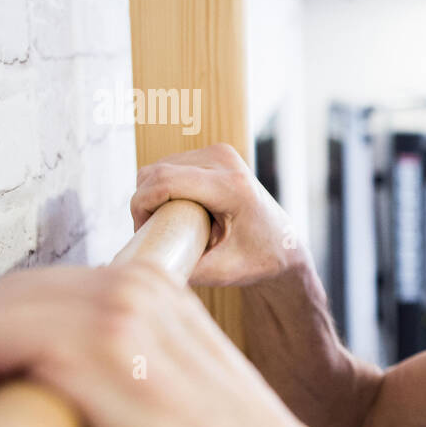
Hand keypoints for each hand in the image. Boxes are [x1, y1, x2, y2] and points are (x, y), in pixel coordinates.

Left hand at [0, 263, 349, 426]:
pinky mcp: (96, 354)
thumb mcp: (179, 379)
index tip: (3, 374)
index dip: (9, 329)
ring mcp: (118, 316)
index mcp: (160, 289)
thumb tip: (61, 378)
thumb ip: (130, 357)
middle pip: (11, 290)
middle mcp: (138, 288)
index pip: (47, 284)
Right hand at [131, 144, 302, 287]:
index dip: (141, 205)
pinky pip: (171, 167)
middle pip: (157, 172)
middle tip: (153, 234)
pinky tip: (178, 211)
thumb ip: (187, 270)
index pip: (165, 181)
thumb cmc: (259, 259)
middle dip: (144, 203)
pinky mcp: (215, 154)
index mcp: (232, 187)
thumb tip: (149, 266)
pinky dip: (164, 188)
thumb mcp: (224, 272)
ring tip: (171, 225)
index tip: (140, 233)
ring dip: (154, 196)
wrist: (285, 244)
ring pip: (160, 168)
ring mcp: (220, 153)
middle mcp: (225, 161)